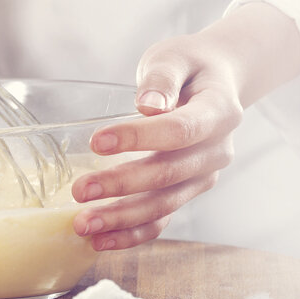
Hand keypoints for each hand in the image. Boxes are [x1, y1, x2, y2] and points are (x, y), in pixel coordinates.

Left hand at [71, 3, 299, 250]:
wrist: (217, 81)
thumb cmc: (189, 65)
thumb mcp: (175, 56)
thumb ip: (161, 77)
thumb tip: (148, 105)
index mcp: (219, 112)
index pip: (180, 130)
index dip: (139, 138)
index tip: (97, 142)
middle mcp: (216, 150)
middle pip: (169, 174)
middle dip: (123, 185)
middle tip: (80, 190)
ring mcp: (203, 175)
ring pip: (165, 204)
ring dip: (123, 218)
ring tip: (83, 224)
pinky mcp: (187, 191)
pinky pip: (163, 218)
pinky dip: (133, 234)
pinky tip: (101, 242)